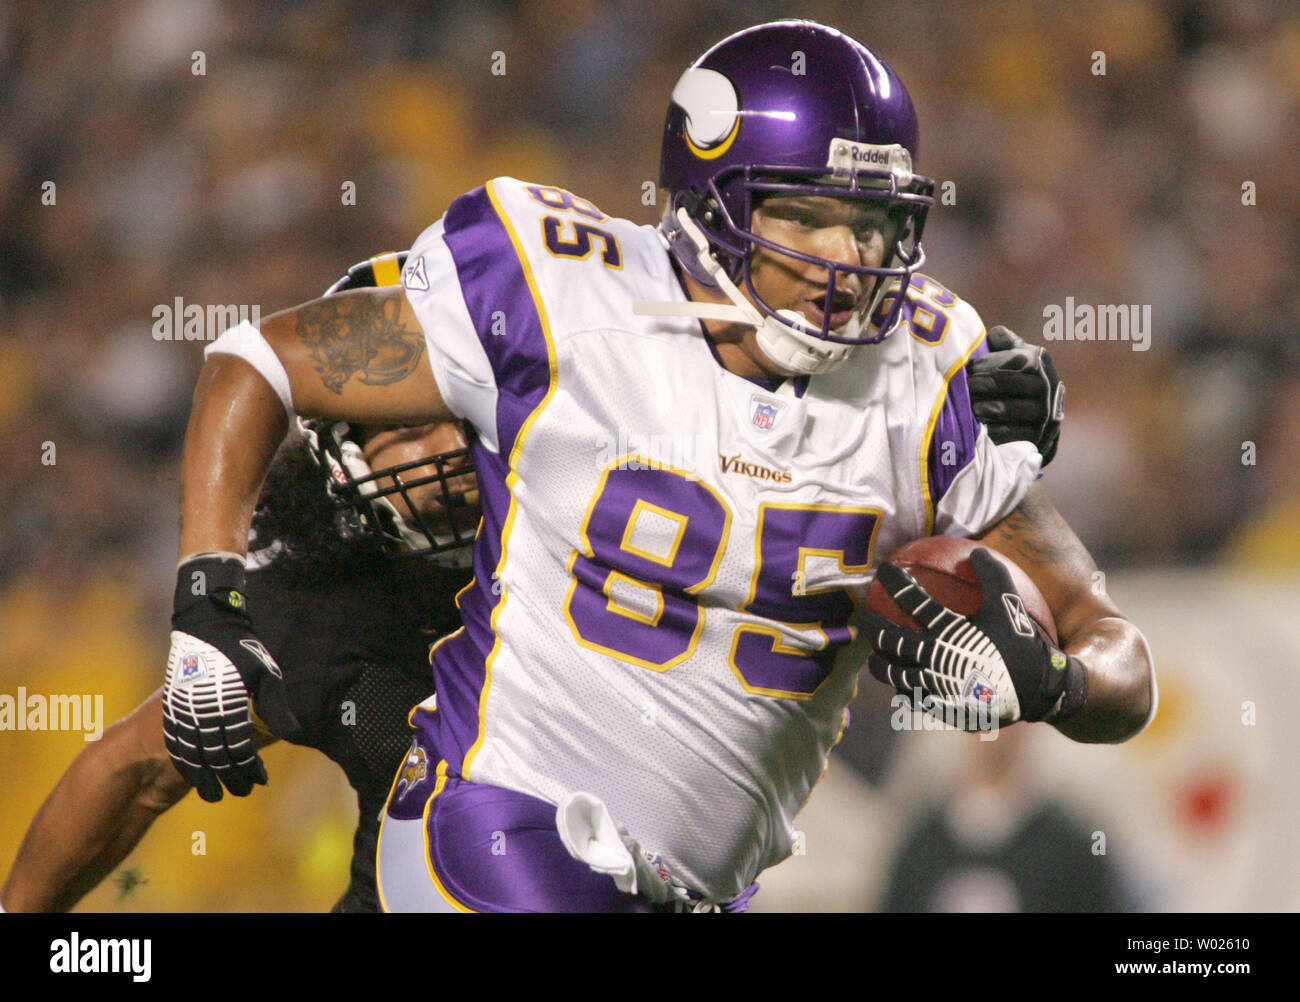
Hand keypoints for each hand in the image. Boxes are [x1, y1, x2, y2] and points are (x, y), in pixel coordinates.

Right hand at [162, 554, 296, 800]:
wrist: (203, 626)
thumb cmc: (240, 648)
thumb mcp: (265, 673)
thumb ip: (276, 705)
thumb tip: (293, 733)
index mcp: (228, 704)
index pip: (239, 747)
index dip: (249, 767)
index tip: (260, 779)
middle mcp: (203, 711)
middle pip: (217, 756)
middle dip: (231, 777)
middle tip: (245, 791)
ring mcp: (184, 711)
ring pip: (193, 755)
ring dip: (205, 778)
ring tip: (217, 794)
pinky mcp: (172, 709)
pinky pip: (176, 744)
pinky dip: (185, 764)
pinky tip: (195, 776)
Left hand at [863, 548, 1085, 727]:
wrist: (1039, 691)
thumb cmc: (1023, 645)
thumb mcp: (1010, 603)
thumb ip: (993, 574)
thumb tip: (975, 551)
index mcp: (948, 630)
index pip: (911, 600)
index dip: (895, 581)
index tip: (883, 571)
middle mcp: (935, 657)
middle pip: (891, 640)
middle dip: (873, 626)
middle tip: (866, 618)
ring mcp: (935, 685)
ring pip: (895, 674)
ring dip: (879, 664)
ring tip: (873, 659)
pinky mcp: (942, 707)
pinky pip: (913, 699)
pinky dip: (903, 690)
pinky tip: (900, 688)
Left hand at [966, 325, 1064, 465]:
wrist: (1034, 424)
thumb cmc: (1012, 382)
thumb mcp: (1013, 358)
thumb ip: (1005, 344)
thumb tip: (995, 335)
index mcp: (1040, 362)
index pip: (1017, 359)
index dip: (990, 363)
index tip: (970, 368)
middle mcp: (1049, 387)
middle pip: (1010, 383)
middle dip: (982, 385)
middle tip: (965, 388)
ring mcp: (1047, 415)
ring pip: (1010, 409)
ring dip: (985, 408)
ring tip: (970, 408)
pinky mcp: (1040, 439)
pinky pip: (1011, 435)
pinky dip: (993, 431)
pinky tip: (979, 429)